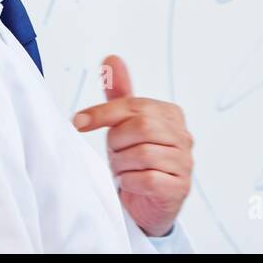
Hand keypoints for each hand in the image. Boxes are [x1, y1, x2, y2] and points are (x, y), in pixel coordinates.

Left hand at [72, 54, 194, 237]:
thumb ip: (120, 94)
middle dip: (116, 142)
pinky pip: (148, 178)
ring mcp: (184, 161)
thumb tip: (112, 59)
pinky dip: (130, 182)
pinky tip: (130, 182)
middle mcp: (182, 136)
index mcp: (170, 115)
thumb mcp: (127, 126)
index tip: (78, 122)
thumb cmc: (138, 161)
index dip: (103, 113)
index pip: (135, 105)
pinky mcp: (179, 186)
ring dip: (122, 165)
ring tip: (122, 169)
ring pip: (143, 153)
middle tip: (113, 153)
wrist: (147, 203)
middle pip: (141, 127)